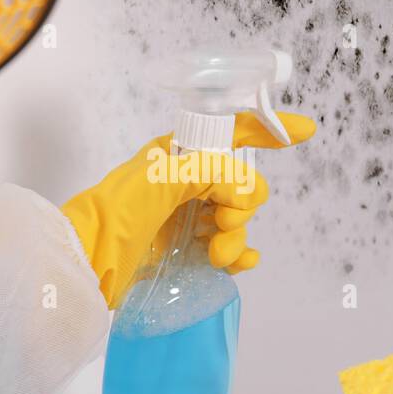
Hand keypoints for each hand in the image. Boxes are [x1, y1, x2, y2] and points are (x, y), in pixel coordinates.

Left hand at [61, 111, 315, 308]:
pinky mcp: (185, 252)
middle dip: (243, 205)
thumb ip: (212, 172)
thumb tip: (246, 193)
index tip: (305, 131)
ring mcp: (186, 219)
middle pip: (241, 186)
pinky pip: (227, 250)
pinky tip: (240, 264)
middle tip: (224, 224)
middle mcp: (186, 183)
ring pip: (235, 221)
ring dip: (237, 237)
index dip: (267, 129)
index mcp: (179, 155)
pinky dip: (240, 256)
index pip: (231, 133)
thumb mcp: (164, 175)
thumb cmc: (117, 211)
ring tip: (219, 254)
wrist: (87, 261)